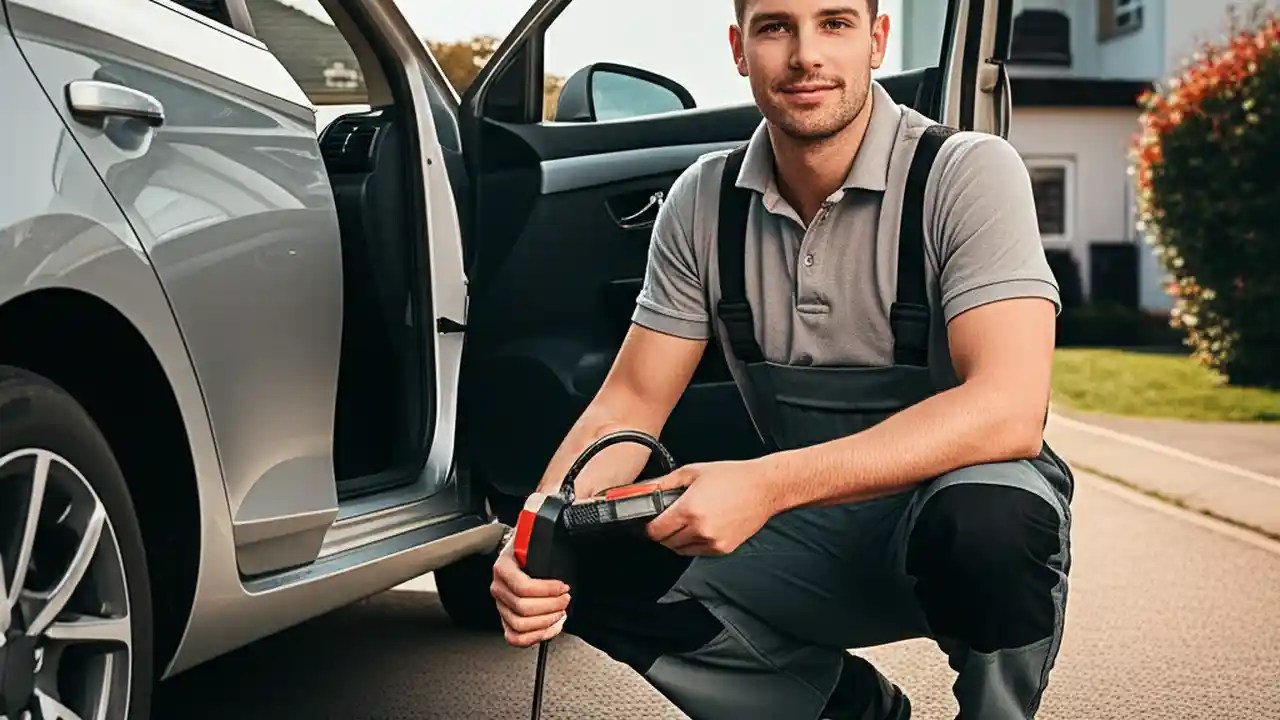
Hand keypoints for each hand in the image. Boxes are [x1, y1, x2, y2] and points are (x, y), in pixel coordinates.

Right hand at [490, 537, 570, 646]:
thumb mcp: (535, 539)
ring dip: (545, 622)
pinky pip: (515, 638)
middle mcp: (499, 588)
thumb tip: (550, 533)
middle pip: (522, 608)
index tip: (563, 587)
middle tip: (566, 599)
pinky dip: (535, 637)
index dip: (546, 590)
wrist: (520, 553)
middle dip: (550, 606)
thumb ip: (541, 540)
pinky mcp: (507, 619)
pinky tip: (551, 627)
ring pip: (520, 625)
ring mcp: (502, 605)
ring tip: (560, 612)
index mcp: (503, 567)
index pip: (522, 586)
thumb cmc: (529, 547)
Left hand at [645, 460, 779, 555]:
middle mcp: (699, 529)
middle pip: (667, 542)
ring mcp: (712, 541)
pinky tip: (701, 528)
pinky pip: (699, 552)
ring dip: (678, 540)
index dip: (650, 527)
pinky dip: (694, 544)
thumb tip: (650, 490)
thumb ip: (667, 482)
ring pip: (681, 550)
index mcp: (689, 509)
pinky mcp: (723, 548)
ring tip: (685, 524)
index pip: (656, 531)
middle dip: (663, 533)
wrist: (764, 488)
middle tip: (667, 521)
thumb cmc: (733, 477)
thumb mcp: (694, 471)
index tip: (651, 522)